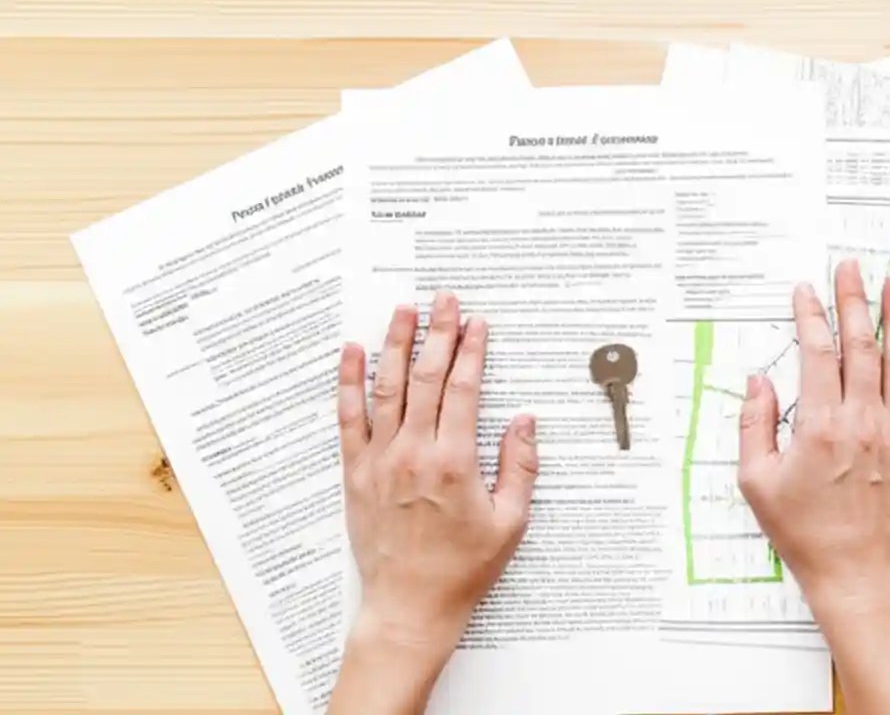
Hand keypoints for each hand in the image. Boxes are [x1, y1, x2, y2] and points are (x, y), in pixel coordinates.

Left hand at [329, 292, 538, 713]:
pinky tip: (353, 353)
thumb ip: (519, 467)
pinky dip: (350, 383)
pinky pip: (348, 419)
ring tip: (402, 311)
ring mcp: (379, 461)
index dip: (470, 351)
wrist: (410, 606)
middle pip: (425, 377)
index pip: (462, 389)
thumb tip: (524, 422)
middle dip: (436, 334)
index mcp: (454, 462)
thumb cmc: (463, 569)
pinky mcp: (355, 474)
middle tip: (443, 299)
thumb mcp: (510, 522)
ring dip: (394, 345)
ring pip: (385, 388)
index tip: (476, 323)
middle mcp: (413, 453)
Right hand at [737, 258, 889, 612]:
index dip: (810, 315)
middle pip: (860, 345)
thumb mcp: (757, 482)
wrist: (854, 570)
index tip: (804, 291)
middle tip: (850, 267)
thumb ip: (754, 425)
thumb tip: (758, 381)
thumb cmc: (803, 531)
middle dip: (854, 300)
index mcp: (820, 426)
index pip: (816, 353)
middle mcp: (862, 421)